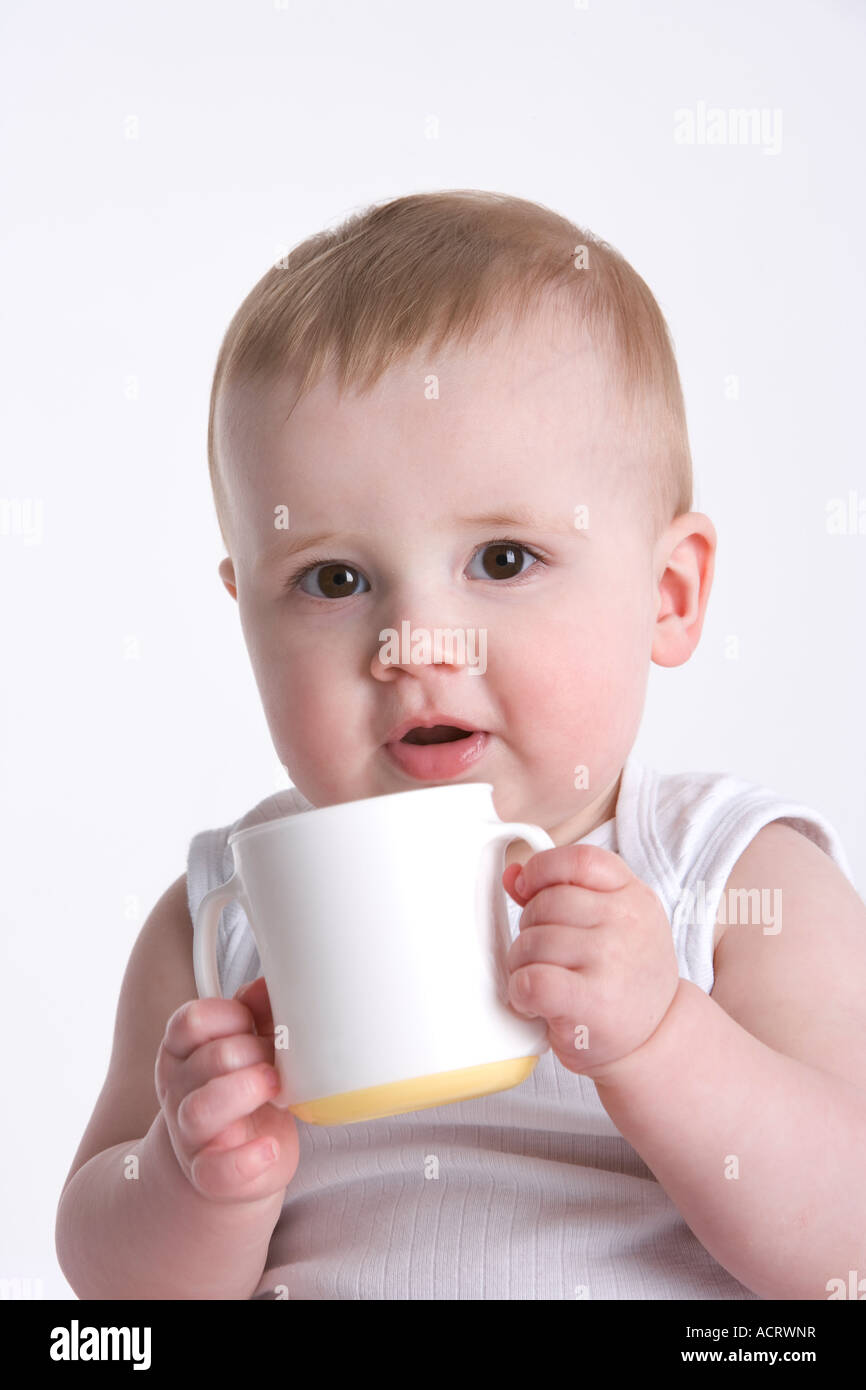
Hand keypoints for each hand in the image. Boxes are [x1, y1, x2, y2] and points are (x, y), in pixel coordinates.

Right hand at [155, 976, 299, 1202]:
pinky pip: (219, 1170)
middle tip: (276, 1063)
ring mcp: (190, 1136)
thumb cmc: (241, 1090)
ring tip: (276, 1089)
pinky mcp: (210, 1175)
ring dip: (247, 1092)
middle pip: (210, 1059)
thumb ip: (255, 1013)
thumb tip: (266, 985)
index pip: (191, 1021)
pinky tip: (270, 1147)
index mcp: (182, 1053)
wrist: (227, 1157)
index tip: (254, 1025)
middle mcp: (179, 1092)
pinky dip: (247, 1158)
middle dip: (253, 1053)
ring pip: (203, 1109)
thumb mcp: (246, 1045)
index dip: (231, 1016)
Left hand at [502, 845, 679, 1082]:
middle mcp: (628, 922)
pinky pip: (532, 979)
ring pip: (534, 941)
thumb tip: (513, 876)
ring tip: (541, 979)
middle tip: (542, 954)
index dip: (542, 870)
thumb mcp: (609, 925)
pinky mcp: (592, 1002)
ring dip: (522, 963)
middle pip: (548, 902)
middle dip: (530, 927)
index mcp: (634, 896)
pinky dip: (521, 991)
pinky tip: (534, 1001)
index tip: (528, 890)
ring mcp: (612, 960)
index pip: (580, 860)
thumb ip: (561, 893)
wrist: (654, 1041)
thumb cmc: (623, 979)